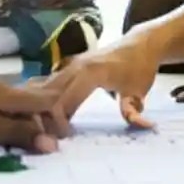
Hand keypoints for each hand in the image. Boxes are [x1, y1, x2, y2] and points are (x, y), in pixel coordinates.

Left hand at [0, 72, 68, 152]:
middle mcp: (8, 90)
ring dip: (28, 126)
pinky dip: (12, 123)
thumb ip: (19, 134)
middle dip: (46, 125)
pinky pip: (7, 109)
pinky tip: (3, 136)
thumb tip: (54, 145)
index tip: (60, 144)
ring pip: (21, 107)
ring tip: (25, 148)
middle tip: (43, 152)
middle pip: (38, 105)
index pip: (50, 101)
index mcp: (13, 96)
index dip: (59, 121)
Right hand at [41, 35, 160, 128]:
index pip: (63, 101)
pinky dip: (46, 97)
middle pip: (48, 94)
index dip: (59, 122)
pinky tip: (48, 113)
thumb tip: (141, 126)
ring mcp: (70, 64)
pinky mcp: (69, 66)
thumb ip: (133, 110)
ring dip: (43, 106)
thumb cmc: (139, 68)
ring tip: (47, 128)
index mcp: (90, 73)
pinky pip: (51, 82)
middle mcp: (75, 66)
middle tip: (51, 137)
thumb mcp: (138, 91)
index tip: (64, 139)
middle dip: (45, 115)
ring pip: (46, 87)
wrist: (141, 44)